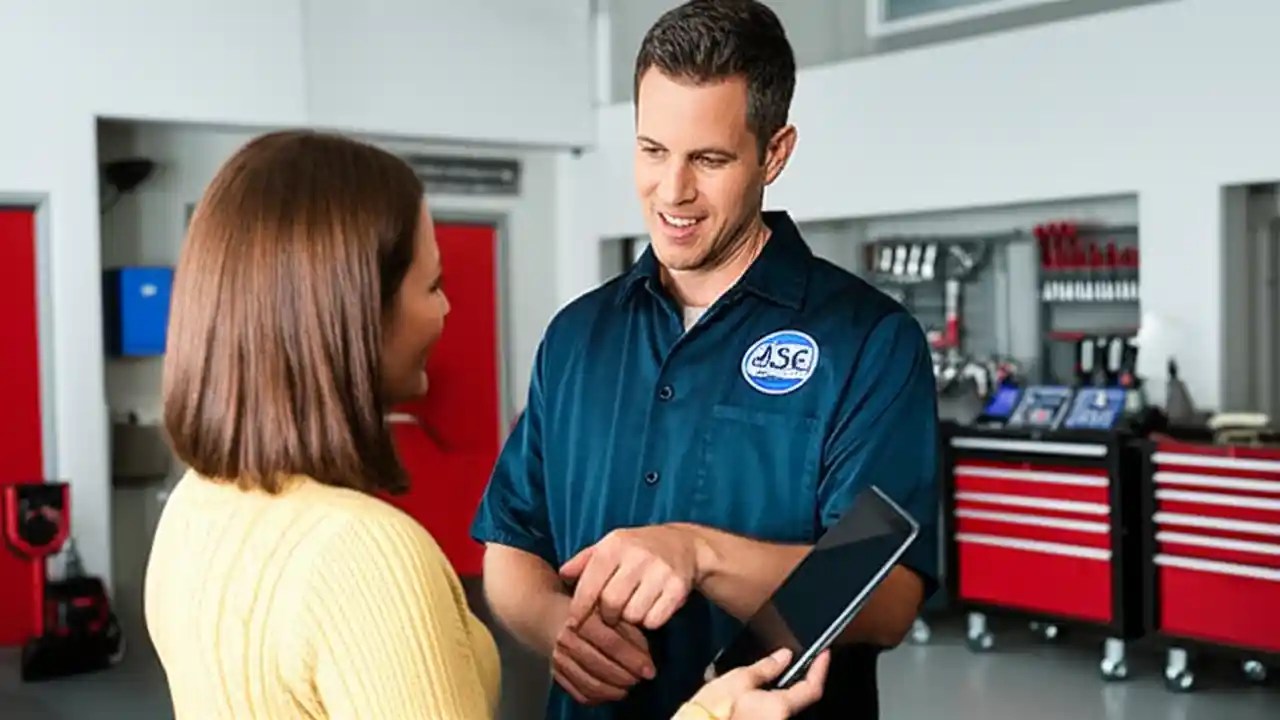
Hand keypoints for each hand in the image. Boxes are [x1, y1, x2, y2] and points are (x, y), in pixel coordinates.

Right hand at [552, 607, 655, 705]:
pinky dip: (601, 697)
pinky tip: (614, 691)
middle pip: (600, 666)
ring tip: (629, 685)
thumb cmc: (592, 613)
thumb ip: (630, 630)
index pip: (611, 642)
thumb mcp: (612, 610)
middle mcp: (566, 639)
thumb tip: (645, 657)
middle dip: (625, 677)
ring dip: (615, 690)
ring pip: (590, 684)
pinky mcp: (556, 674)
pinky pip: (581, 694)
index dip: (633, 659)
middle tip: (641, 679)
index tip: (650, 669)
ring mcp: (559, 659)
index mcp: (583, 618)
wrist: (554, 618)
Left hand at [560, 525, 699, 629]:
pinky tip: (651, 607)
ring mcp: (660, 571)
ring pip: (633, 615)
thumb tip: (562, 575)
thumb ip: (584, 561)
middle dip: (607, 615)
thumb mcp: (611, 546)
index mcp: (615, 545)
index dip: (580, 607)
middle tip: (611, 614)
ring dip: (630, 619)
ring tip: (633, 606)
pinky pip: (654, 620)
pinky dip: (650, 621)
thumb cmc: (638, 548)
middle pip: (611, 604)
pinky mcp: (678, 587)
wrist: (685, 544)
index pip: (590, 584)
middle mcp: (637, 556)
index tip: (574, 622)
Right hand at [683, 648, 828, 719]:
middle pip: (798, 699)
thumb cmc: (716, 708)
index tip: (825, 653)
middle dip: (797, 679)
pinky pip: (772, 712)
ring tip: (771, 672)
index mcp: (780, 707)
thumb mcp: (739, 679)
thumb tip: (785, 656)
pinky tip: (757, 691)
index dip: (820, 669)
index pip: (812, 688)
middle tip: (793, 660)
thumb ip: (766, 667)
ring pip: (784, 706)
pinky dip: (770, 700)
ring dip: (782, 690)